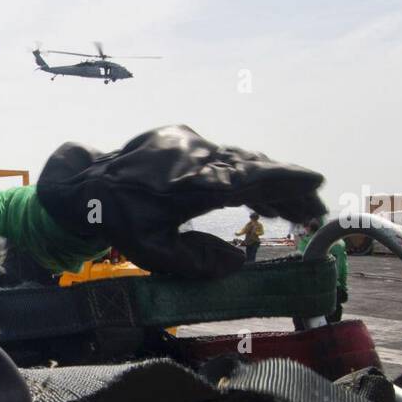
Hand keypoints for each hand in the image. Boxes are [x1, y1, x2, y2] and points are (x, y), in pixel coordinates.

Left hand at [38, 125, 328, 277]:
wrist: (84, 184)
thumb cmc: (117, 221)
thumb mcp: (153, 252)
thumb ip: (197, 262)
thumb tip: (237, 263)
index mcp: (194, 183)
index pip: (252, 179)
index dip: (287, 182)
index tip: (317, 186)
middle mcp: (196, 155)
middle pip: (254, 170)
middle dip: (288, 191)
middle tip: (314, 213)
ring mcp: (189, 142)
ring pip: (240, 161)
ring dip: (268, 183)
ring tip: (292, 211)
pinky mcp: (182, 138)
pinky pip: (222, 155)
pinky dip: (244, 172)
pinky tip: (256, 193)